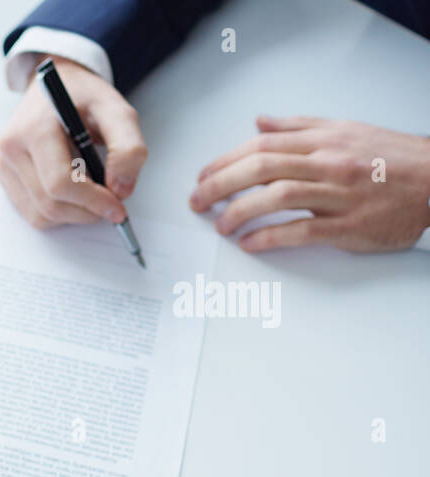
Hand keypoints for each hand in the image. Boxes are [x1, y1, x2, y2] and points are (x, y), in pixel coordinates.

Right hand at [0, 56, 145, 227]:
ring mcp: (3, 164)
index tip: (118, 208)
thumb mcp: (117, 110)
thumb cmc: (85, 98)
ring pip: (40, 216)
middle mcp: (11, 148)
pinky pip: (32, 214)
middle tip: (111, 203)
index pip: (60, 182)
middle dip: (87, 212)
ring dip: (74, 216)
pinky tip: (74, 196)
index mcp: (35, 128)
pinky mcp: (4, 177)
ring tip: (93, 197)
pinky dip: (59, 214)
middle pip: (50, 204)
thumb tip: (120, 191)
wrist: (55, 86)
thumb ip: (128, 147)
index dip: (92, 201)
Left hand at [190, 116, 429, 252]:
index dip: (226, 162)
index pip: (262, 147)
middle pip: (261, 169)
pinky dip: (270, 236)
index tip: (203, 176)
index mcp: (323, 142)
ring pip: (278, 197)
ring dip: (240, 212)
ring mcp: (338, 194)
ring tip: (220, 225)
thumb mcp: (345, 131)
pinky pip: (302, 230)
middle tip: (198, 202)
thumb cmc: (389, 159)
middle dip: (221, 185)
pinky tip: (249, 243)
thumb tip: (260, 123)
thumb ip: (299, 128)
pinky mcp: (349, 225)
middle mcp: (328, 163)